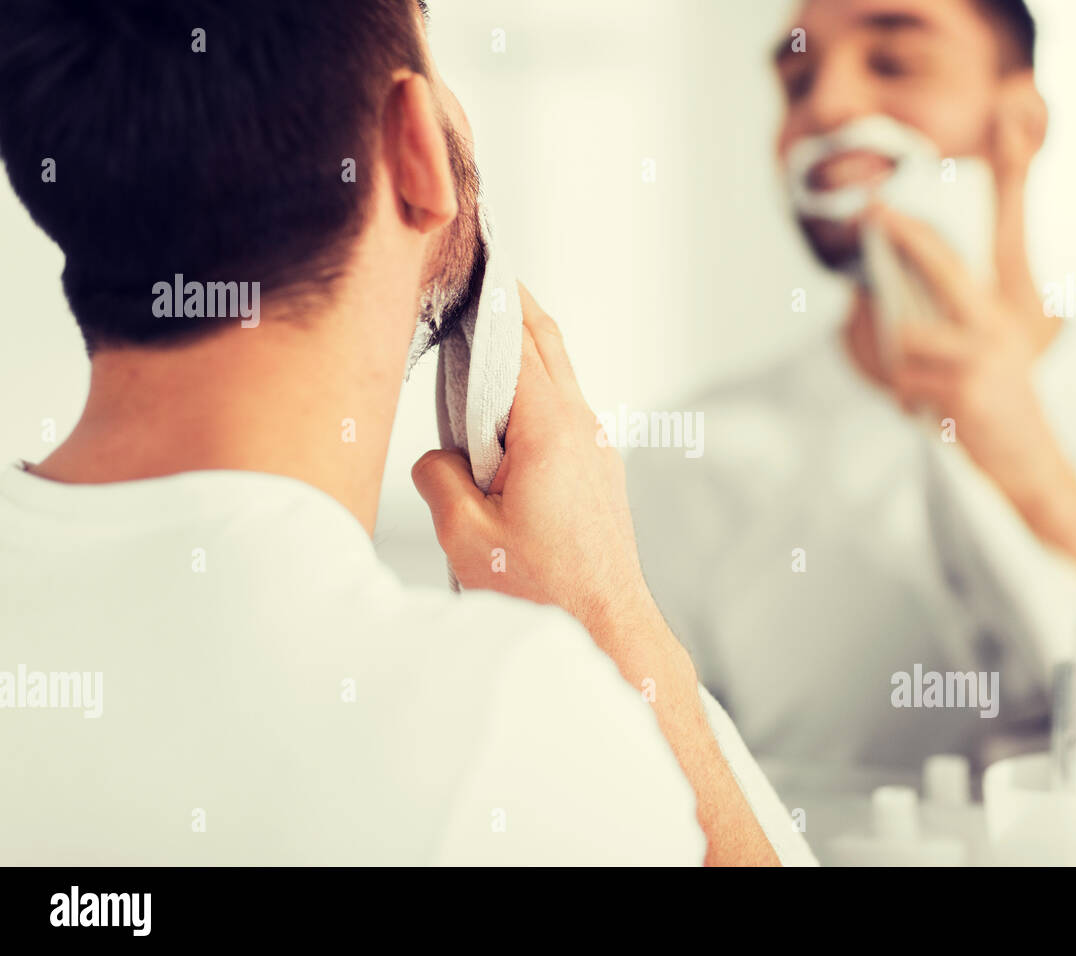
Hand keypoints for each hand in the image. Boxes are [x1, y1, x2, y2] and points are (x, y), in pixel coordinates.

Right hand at [411, 284, 656, 643]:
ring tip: (479, 338)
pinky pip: (561, 412)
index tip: (472, 261)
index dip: (491, 298)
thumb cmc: (548, 593)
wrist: (609, 630)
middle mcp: (582, 429)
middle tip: (477, 276)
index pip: (518, 340)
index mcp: (550, 431)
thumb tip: (437, 458)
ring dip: (522, 350)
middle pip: (546, 343)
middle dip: (511, 305)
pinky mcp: (596, 472)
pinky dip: (532, 392)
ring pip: (557, 376)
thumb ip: (439, 479)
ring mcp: (596, 449)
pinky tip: (500, 412)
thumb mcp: (467, 538)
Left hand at [874, 202, 1072, 514]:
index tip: (881, 207)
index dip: (915, 231)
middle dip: (905, 236)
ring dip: (897, 366)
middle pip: (941, 268)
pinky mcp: (965, 389)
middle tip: (873, 213)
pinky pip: (907, 382)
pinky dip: (905, 401)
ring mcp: (981, 356)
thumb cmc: (997, 414)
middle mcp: (993, 326)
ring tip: (915, 392)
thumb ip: (948, 335)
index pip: (952, 261)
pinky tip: (925, 414)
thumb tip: (885, 316)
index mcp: (995, 316)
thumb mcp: (984, 363)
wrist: (1031, 463)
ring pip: (908, 336)